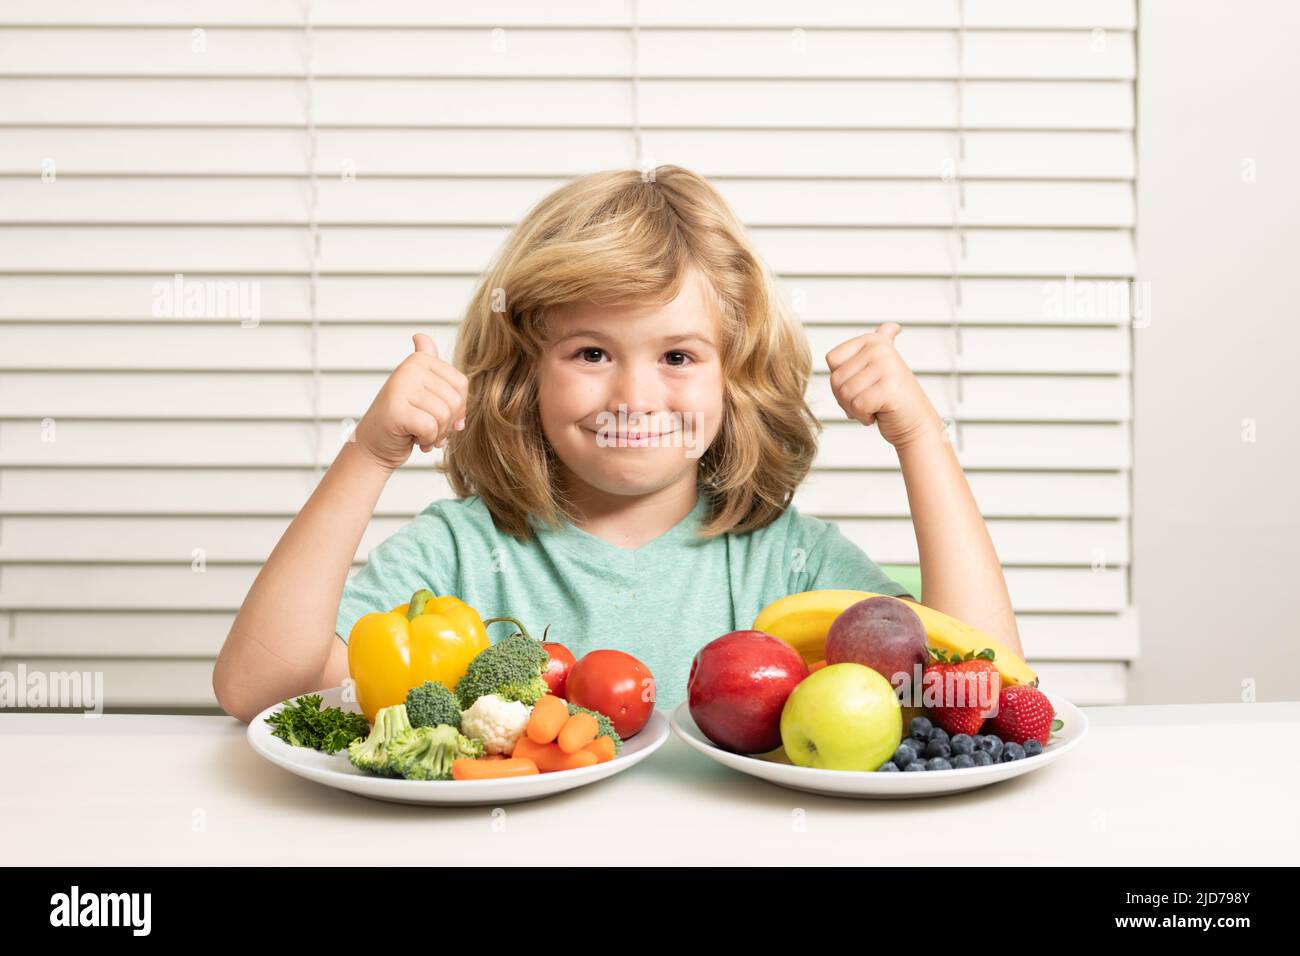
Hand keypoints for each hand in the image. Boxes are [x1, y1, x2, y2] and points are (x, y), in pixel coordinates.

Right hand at [353, 333, 469, 472]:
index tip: (439, 415)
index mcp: (420, 360)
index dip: (457, 408)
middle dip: (446, 424)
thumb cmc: (403, 421)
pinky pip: (430, 427)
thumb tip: (421, 336)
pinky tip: (412, 438)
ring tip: (420, 433)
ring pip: (444, 415)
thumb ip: (430, 366)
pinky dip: (425, 440)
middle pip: (454, 400)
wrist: (375, 445)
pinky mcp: (396, 409)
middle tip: (428, 429)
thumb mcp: (420, 390)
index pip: (461, 384)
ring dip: (436, 434)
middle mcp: (410, 367)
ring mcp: (401, 386)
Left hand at [825, 322, 941, 448]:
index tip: (862, 384)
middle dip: (846, 398)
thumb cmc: (893, 400)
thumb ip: (882, 346)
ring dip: (855, 409)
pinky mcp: (889, 388)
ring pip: (844, 393)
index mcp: (874, 340)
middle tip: (869, 400)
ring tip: (875, 406)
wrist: (917, 424)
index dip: (840, 380)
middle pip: (836, 378)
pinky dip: (864, 416)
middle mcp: (881, 349)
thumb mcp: (883, 369)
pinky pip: (857, 405)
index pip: (832, 360)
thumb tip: (891, 327)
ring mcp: (887, 367)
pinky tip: (880, 413)